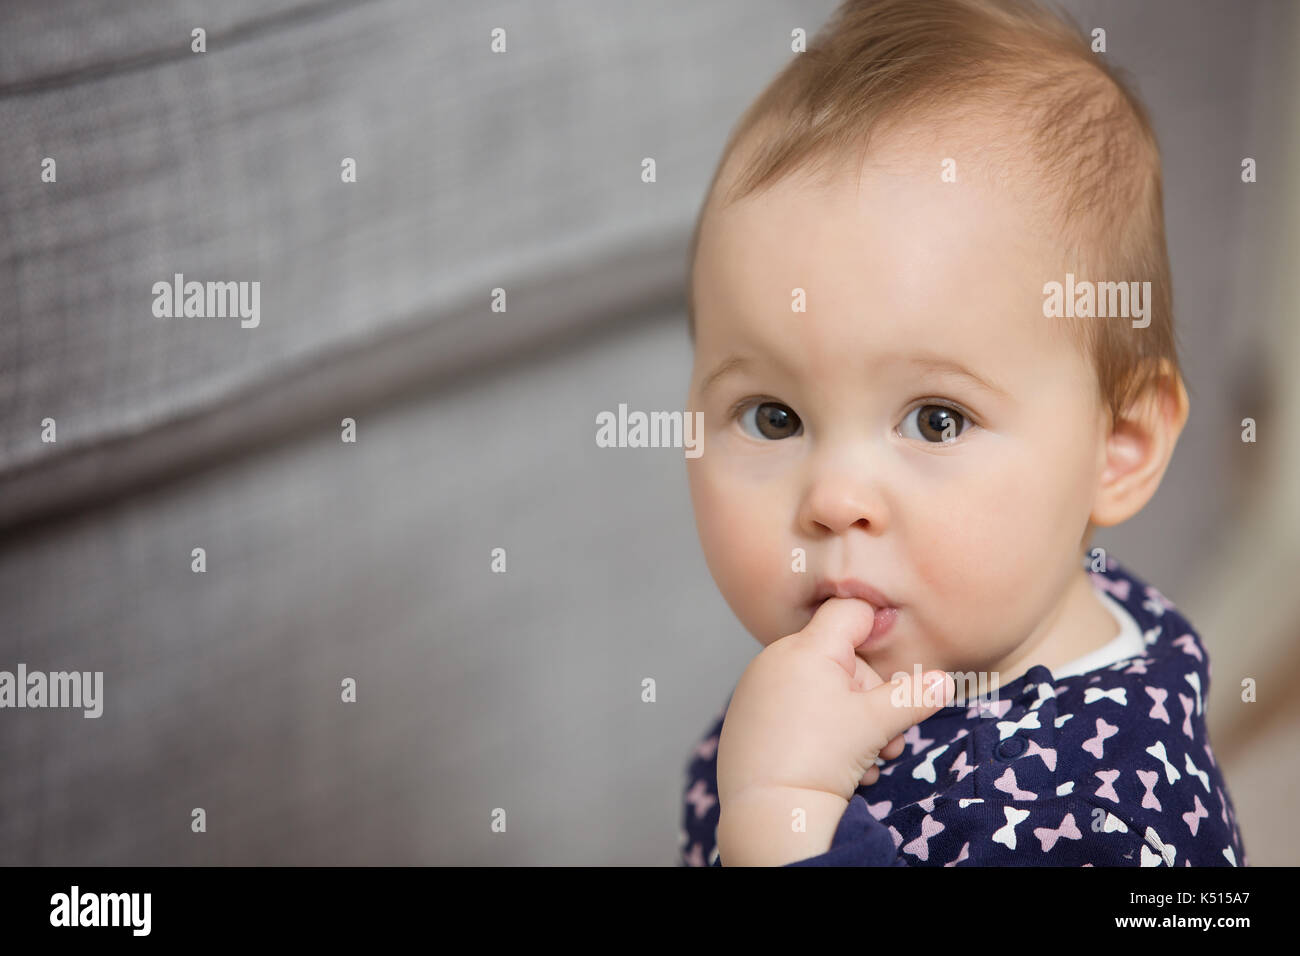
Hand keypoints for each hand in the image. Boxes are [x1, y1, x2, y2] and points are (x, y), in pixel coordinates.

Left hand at [715, 598, 954, 863]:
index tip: (893, 659)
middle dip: (871, 697)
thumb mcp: (876, 724)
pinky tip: (835, 764)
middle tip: (886, 740)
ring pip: (821, 689)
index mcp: (806, 648)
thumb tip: (945, 682)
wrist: (766, 811)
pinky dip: (820, 730)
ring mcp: (758, 688)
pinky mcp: (749, 716)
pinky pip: (796, 709)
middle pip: (841, 659)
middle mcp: (776, 659)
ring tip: (866, 759)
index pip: (848, 613)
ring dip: (852, 721)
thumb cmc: (819, 758)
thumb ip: (913, 697)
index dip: (877, 628)